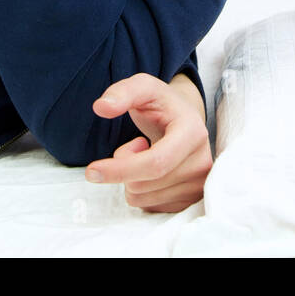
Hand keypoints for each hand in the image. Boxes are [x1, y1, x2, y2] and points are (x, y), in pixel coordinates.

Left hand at [84, 73, 212, 212]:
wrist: (184, 122)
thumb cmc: (162, 105)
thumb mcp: (143, 88)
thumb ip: (122, 92)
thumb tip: (102, 107)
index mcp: (193, 133)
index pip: (155, 163)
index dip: (121, 169)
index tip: (92, 170)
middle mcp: (202, 163)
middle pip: (143, 183)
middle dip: (123, 167)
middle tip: (136, 144)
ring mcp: (198, 185)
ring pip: (142, 198)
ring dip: (132, 178)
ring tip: (148, 155)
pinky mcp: (189, 201)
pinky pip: (148, 207)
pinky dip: (140, 190)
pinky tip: (153, 171)